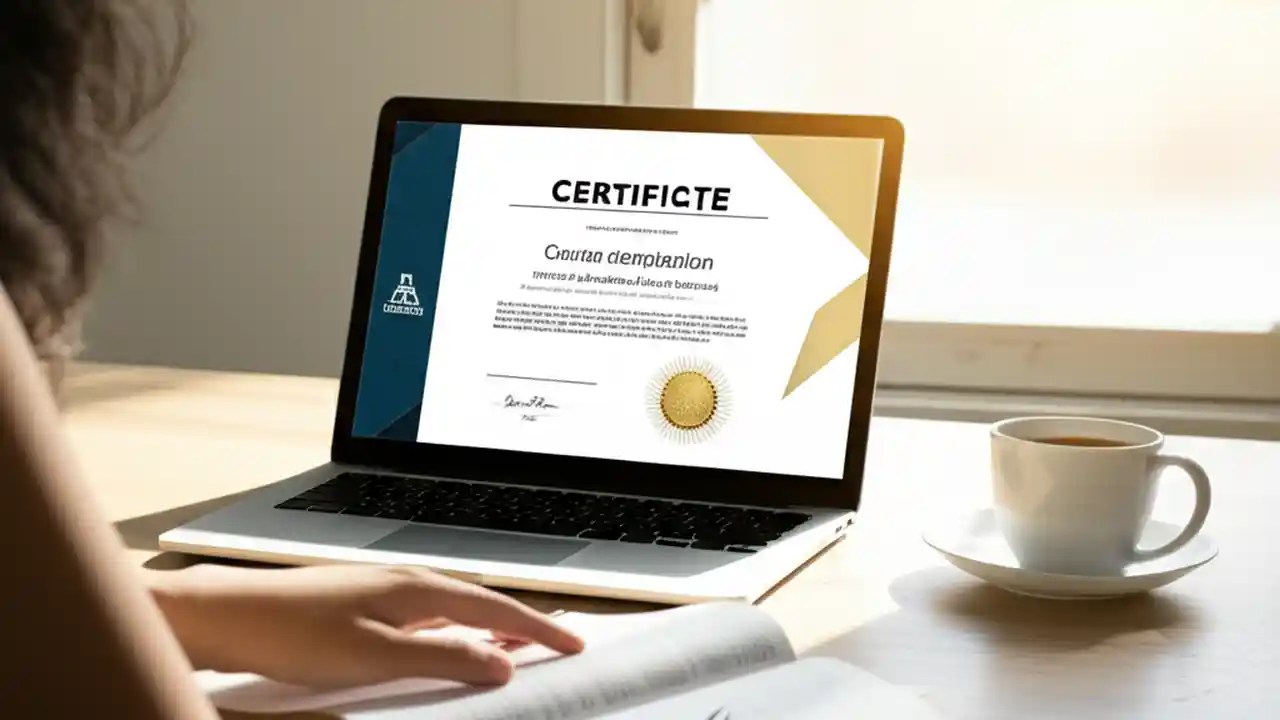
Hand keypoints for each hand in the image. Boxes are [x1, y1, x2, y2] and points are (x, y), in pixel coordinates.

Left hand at [149, 564, 583, 687]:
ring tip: (516, 647)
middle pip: (481, 601)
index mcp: (417, 588)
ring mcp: (384, 587)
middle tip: (557, 646)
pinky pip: (429, 614)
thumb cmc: (294, 632)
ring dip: (489, 627)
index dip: (537, 630)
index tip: (572, 646)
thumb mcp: (374, 657)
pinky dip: (456, 629)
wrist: (227, 614)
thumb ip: (441, 659)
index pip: (494, 609)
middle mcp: (406, 580)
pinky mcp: (364, 601)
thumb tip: (499, 664)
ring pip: (455, 607)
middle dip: (522, 623)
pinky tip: (450, 644)